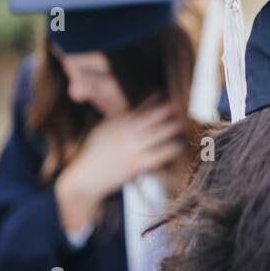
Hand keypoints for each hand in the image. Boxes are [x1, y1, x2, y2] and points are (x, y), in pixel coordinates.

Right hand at [55, 97, 186, 236]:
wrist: (86, 176)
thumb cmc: (97, 148)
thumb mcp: (110, 125)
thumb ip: (134, 111)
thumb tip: (155, 95)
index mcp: (122, 121)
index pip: (150, 109)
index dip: (167, 106)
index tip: (176, 105)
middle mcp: (129, 132)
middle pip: (158, 119)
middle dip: (174, 117)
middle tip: (183, 118)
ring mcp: (133, 148)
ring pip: (162, 135)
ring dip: (175, 131)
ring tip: (183, 132)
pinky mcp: (136, 165)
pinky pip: (160, 155)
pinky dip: (171, 149)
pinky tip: (178, 147)